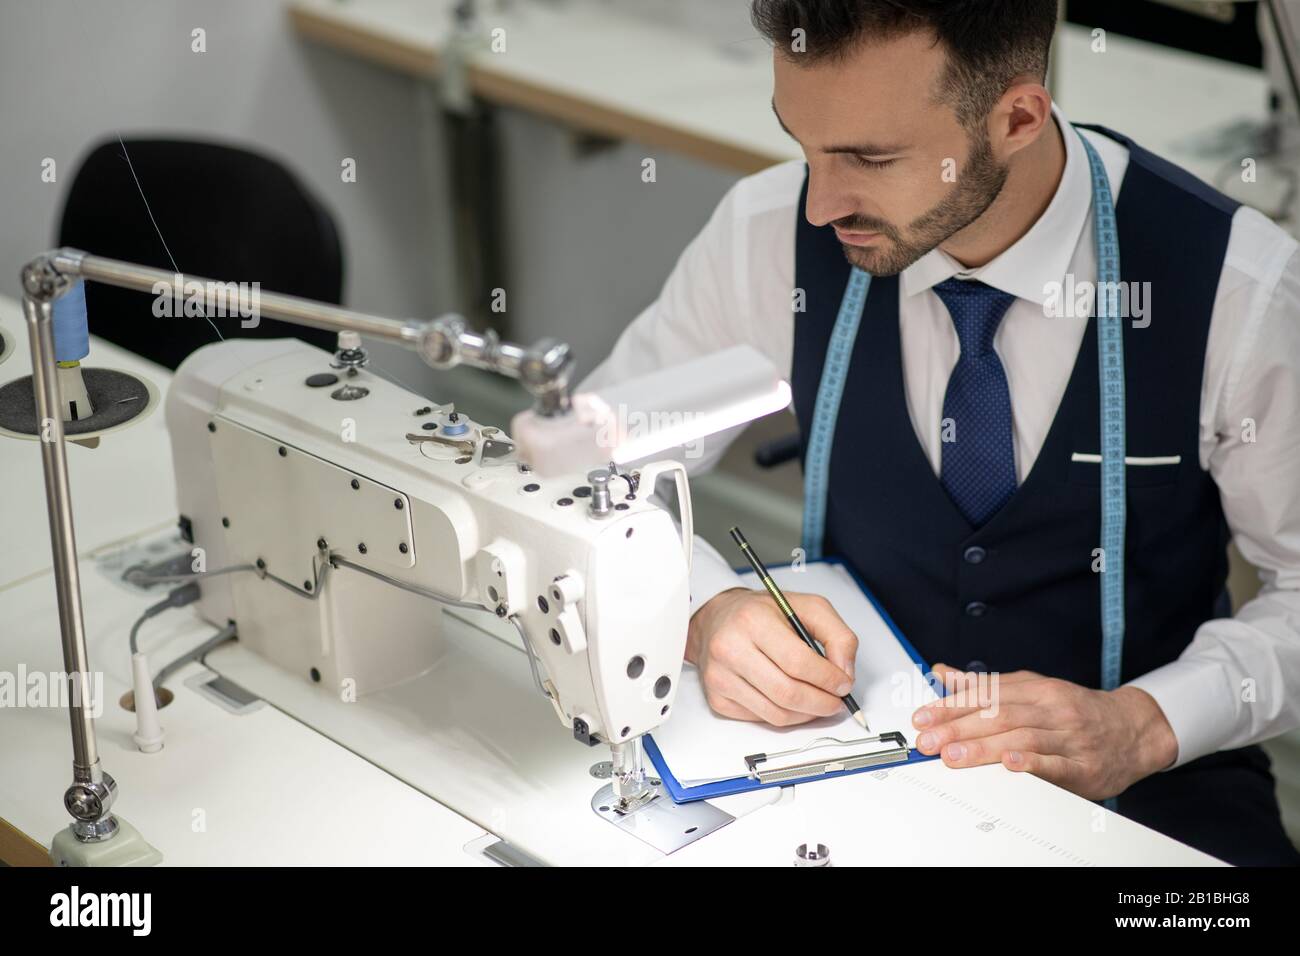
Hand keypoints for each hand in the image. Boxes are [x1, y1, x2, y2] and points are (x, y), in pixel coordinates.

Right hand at [686, 588, 858, 725]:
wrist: (717, 619)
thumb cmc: (762, 613)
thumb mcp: (807, 607)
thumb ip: (837, 635)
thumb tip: (845, 673)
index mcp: (753, 621)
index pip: (797, 662)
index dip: (827, 679)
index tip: (843, 684)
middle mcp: (730, 649)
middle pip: (787, 693)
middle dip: (821, 703)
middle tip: (836, 701)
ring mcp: (720, 677)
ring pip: (776, 714)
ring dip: (806, 714)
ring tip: (818, 702)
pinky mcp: (717, 699)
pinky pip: (761, 719)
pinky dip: (785, 716)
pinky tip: (791, 701)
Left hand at [910, 663, 1179, 799]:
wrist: (1132, 729)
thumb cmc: (1074, 709)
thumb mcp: (1031, 688)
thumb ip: (985, 685)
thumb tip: (943, 673)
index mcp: (1035, 689)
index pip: (986, 695)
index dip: (951, 706)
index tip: (923, 718)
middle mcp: (1051, 709)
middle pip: (999, 716)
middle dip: (958, 728)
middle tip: (928, 741)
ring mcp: (1068, 737)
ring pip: (1022, 738)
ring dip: (984, 748)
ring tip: (953, 755)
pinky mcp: (1084, 766)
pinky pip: (1056, 763)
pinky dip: (1032, 763)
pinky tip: (1010, 764)